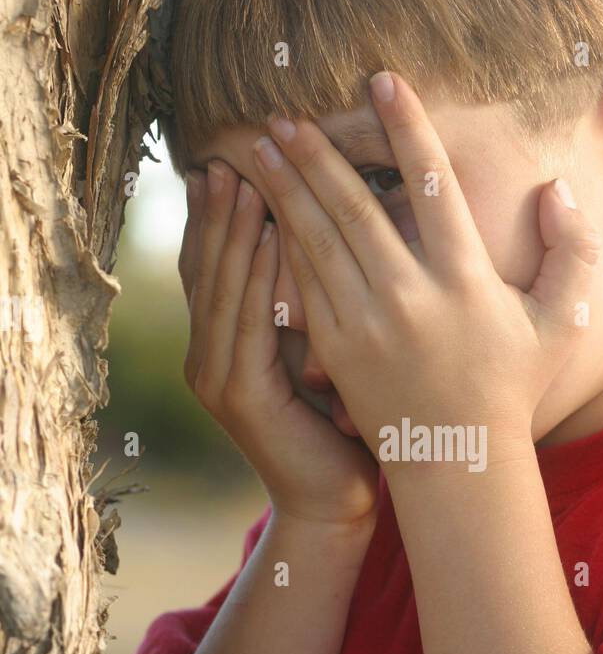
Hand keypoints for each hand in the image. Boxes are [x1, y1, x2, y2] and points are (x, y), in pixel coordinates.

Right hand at [180, 161, 378, 525]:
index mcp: (226, 344)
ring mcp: (218, 378)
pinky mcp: (240, 397)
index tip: (232, 160)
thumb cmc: (344, 426)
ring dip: (232, 229)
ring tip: (245, 176)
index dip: (218, 214)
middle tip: (231, 152)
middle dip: (218, 209)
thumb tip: (332, 234)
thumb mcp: (321, 352)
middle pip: (207, 267)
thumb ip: (309, 303)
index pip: (216, 265)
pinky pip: (245, 321)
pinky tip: (267, 233)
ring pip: (221, 287)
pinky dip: (254, 275)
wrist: (338, 500)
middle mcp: (211, 356)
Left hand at [250, 71, 602, 478]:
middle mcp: (409, 298)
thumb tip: (561, 190)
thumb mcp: (563, 322)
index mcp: (465, 282)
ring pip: (317, 240)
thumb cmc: (512, 386)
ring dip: (287, 189)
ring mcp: (365, 324)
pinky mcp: (334, 348)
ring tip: (261, 146)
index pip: (433, 186)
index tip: (383, 81)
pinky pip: (302, 282)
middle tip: (286, 111)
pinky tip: (262, 210)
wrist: (455, 459)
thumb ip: (575, 253)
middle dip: (318, 154)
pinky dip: (281, 240)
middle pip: (354, 208)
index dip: (407, 128)